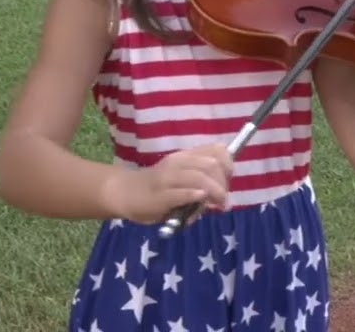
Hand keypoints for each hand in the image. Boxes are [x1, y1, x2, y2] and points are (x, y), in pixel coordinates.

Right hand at [102, 144, 233, 223]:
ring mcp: (168, 178)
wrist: (125, 193)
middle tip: (223, 200)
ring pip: (198, 177)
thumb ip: (202, 183)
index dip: (228, 164)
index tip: (228, 179)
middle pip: (211, 165)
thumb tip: (222, 195)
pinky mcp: (160, 195)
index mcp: (186, 156)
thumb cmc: (159, 188)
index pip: (216, 151)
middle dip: (223, 183)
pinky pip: (180, 192)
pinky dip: (194, 194)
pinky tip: (201, 198)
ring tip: (220, 205)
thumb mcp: (182, 179)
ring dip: (215, 191)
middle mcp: (178, 163)